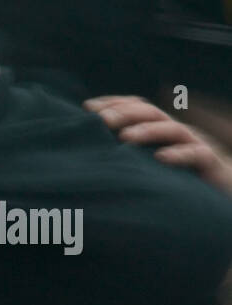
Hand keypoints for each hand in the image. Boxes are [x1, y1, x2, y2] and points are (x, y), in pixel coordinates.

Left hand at [86, 95, 231, 196]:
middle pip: (151, 113)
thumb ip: (124, 159)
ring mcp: (196, 147)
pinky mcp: (212, 165)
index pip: (138, 107)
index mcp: (161, 132)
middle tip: (101, 120)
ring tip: (125, 137)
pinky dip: (179, 154)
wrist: (223, 202)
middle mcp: (178, 135)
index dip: (114, 103)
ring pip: (174, 129)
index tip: (86, 108)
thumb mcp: (147, 169)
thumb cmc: (179, 186)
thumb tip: (87, 157)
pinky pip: (198, 154)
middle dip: (125, 113)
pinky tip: (160, 158)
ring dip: (148, 130)